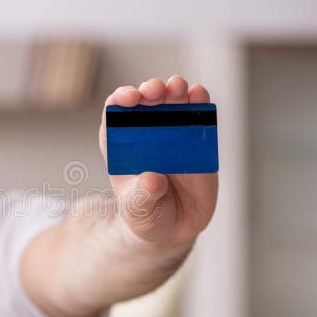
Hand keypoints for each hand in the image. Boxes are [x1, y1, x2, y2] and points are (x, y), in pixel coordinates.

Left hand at [98, 75, 217, 246]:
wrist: (174, 229)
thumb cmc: (146, 215)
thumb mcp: (137, 211)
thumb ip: (142, 196)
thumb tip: (154, 180)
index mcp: (121, 143)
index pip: (116, 111)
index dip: (122, 99)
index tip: (131, 98)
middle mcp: (146, 132)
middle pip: (146, 99)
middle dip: (150, 89)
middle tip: (156, 91)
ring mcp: (173, 133)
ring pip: (173, 101)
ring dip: (176, 89)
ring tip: (178, 88)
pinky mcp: (198, 140)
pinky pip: (199, 116)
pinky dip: (199, 102)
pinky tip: (200, 96)